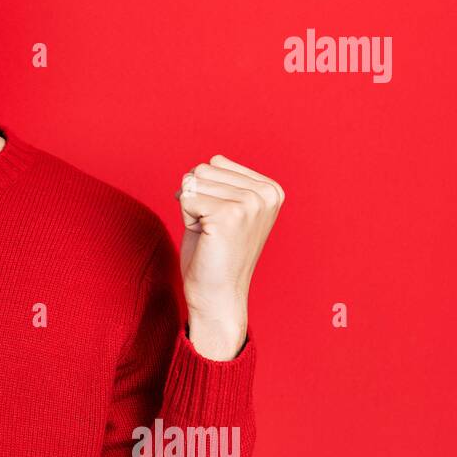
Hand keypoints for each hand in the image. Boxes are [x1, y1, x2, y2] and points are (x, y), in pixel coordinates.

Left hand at [175, 154, 284, 357]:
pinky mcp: (229, 215)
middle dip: (196, 199)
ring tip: (210, 234)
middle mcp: (266, 194)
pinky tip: (206, 238)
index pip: (215, 162)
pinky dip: (186, 219)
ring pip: (192, 181)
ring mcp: (250, 203)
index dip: (205, 192)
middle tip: (212, 230)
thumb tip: (205, 163)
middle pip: (202, 169)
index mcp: (271, 189)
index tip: (220, 221)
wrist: (218, 294)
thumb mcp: (226, 208)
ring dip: (191, 209)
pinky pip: (186, 198)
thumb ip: (222, 182)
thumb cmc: (215, 252)